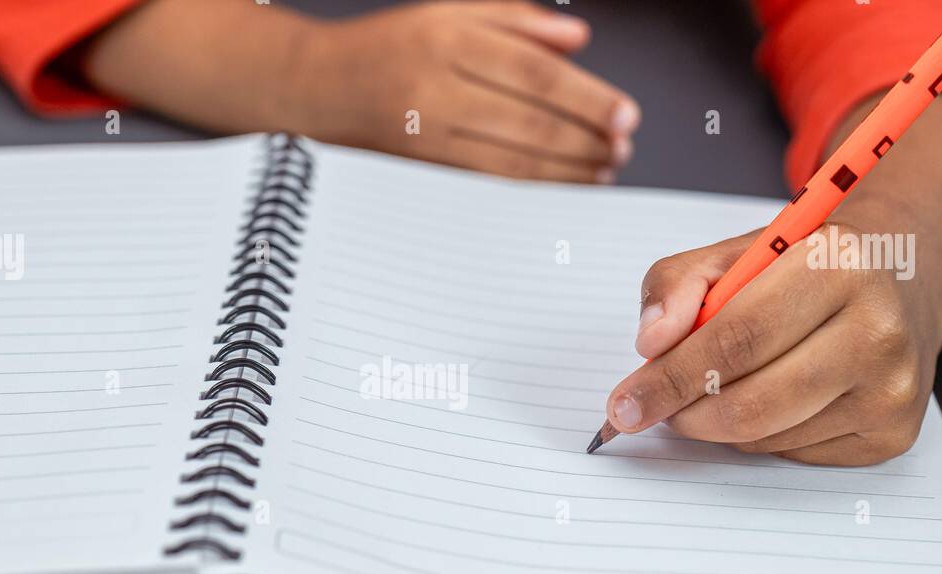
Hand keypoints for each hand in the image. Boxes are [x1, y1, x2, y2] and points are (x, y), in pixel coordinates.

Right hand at [301, 1, 639, 181]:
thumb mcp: (448, 12)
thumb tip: (579, 40)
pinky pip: (487, 184)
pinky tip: (562, 187)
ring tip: (602, 170)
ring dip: (566, 171)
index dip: (587, 97)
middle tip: (621, 148)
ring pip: (511, 159)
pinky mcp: (420, 170)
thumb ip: (516, 20)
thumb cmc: (389, 47)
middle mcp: (436, 86)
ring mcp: (426, 133)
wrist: (316, 86)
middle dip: (585, 139)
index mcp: (448, 38)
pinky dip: (532, 188)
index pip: (534, 72)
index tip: (625, 115)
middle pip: (529, 120)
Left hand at [606, 224, 938, 465]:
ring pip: (765, 436)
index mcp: (837, 265)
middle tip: (649, 409)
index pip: (736, 339)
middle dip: (683, 414)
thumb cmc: (802, 267)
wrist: (899, 277)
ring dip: (717, 424)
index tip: (624, 405)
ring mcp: (891, 388)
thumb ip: (676, 285)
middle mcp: (876, 328)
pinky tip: (770, 397)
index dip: (670, 379)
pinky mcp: (893, 433)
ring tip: (715, 387)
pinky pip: (793, 454)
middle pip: (750, 403)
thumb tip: (652, 343)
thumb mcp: (734, 253)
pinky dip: (758, 435)